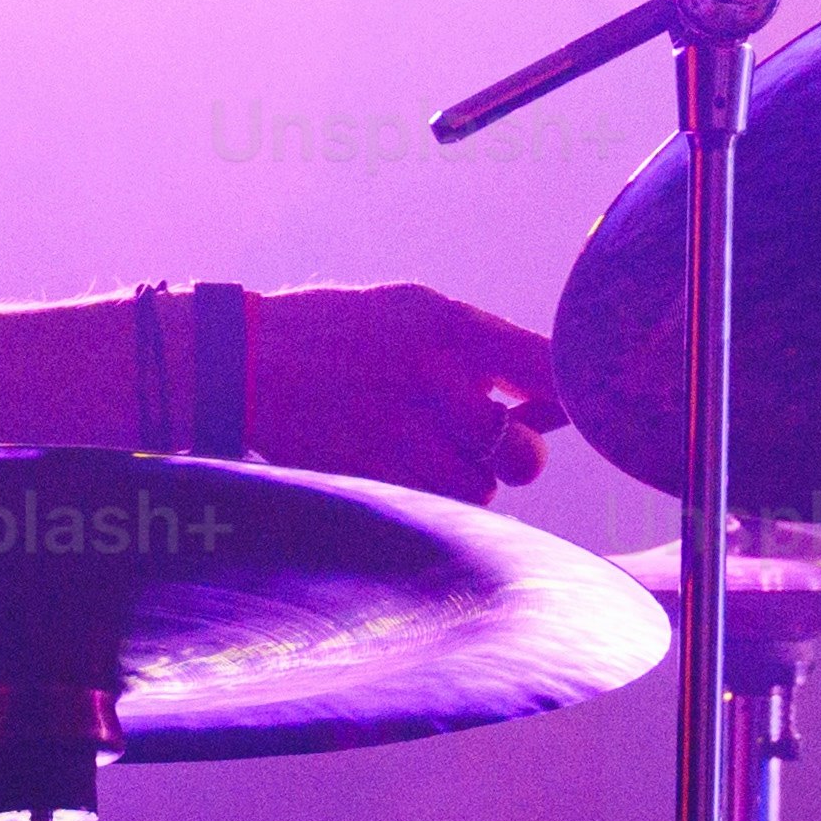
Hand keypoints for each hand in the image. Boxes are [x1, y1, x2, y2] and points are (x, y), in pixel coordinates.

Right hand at [240, 283, 566, 497]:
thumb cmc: (345, 334)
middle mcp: (429, 382)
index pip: (552, 370)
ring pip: (479, 492)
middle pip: (521, 455)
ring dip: (469, 480)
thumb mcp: (414, 312)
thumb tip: (554, 405)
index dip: (576, 397)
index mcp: (448, 328)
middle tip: (492, 440)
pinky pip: (433, 509)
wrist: (243, 362)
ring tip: (431, 450)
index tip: (574, 406)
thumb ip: (484, 351)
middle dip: (514, 456)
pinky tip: (401, 467)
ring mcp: (397, 437)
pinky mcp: (370, 479)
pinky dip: (431, 498)